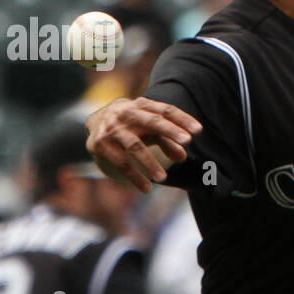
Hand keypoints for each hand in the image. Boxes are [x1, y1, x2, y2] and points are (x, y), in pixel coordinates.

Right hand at [85, 96, 201, 192]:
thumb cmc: (130, 124)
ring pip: (135, 145)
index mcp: (142, 105)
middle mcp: (127, 114)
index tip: (198, 130)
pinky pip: (120, 162)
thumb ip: (166, 140)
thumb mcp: (148, 128)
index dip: (182, 119)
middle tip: (187, 141)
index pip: (166, 110)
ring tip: (163, 178)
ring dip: (150, 162)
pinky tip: (146, 188)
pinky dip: (134, 176)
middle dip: (170, 131)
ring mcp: (112, 129)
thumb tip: (183, 157)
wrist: (94, 120)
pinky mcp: (100, 144)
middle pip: (152, 121)